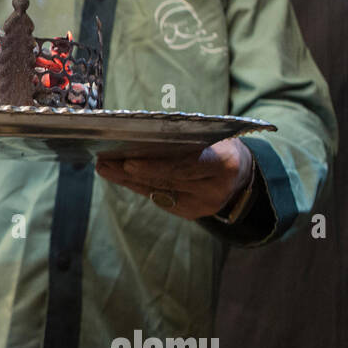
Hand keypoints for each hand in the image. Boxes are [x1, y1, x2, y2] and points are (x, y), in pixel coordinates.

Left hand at [95, 138, 253, 220]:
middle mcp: (215, 188)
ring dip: (128, 179)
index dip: (157, 166)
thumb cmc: (220, 147)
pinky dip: (138, 186)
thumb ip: (184, 139)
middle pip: (167, 180)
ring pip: (158, 190)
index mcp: (224, 163)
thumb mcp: (212, 137)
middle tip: (105, 162)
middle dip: (132, 171)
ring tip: (105, 167)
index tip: (128, 162)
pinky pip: (159, 197)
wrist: (242, 176)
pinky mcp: (191, 212)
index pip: (187, 166)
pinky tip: (119, 176)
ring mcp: (203, 205)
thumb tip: (140, 135)